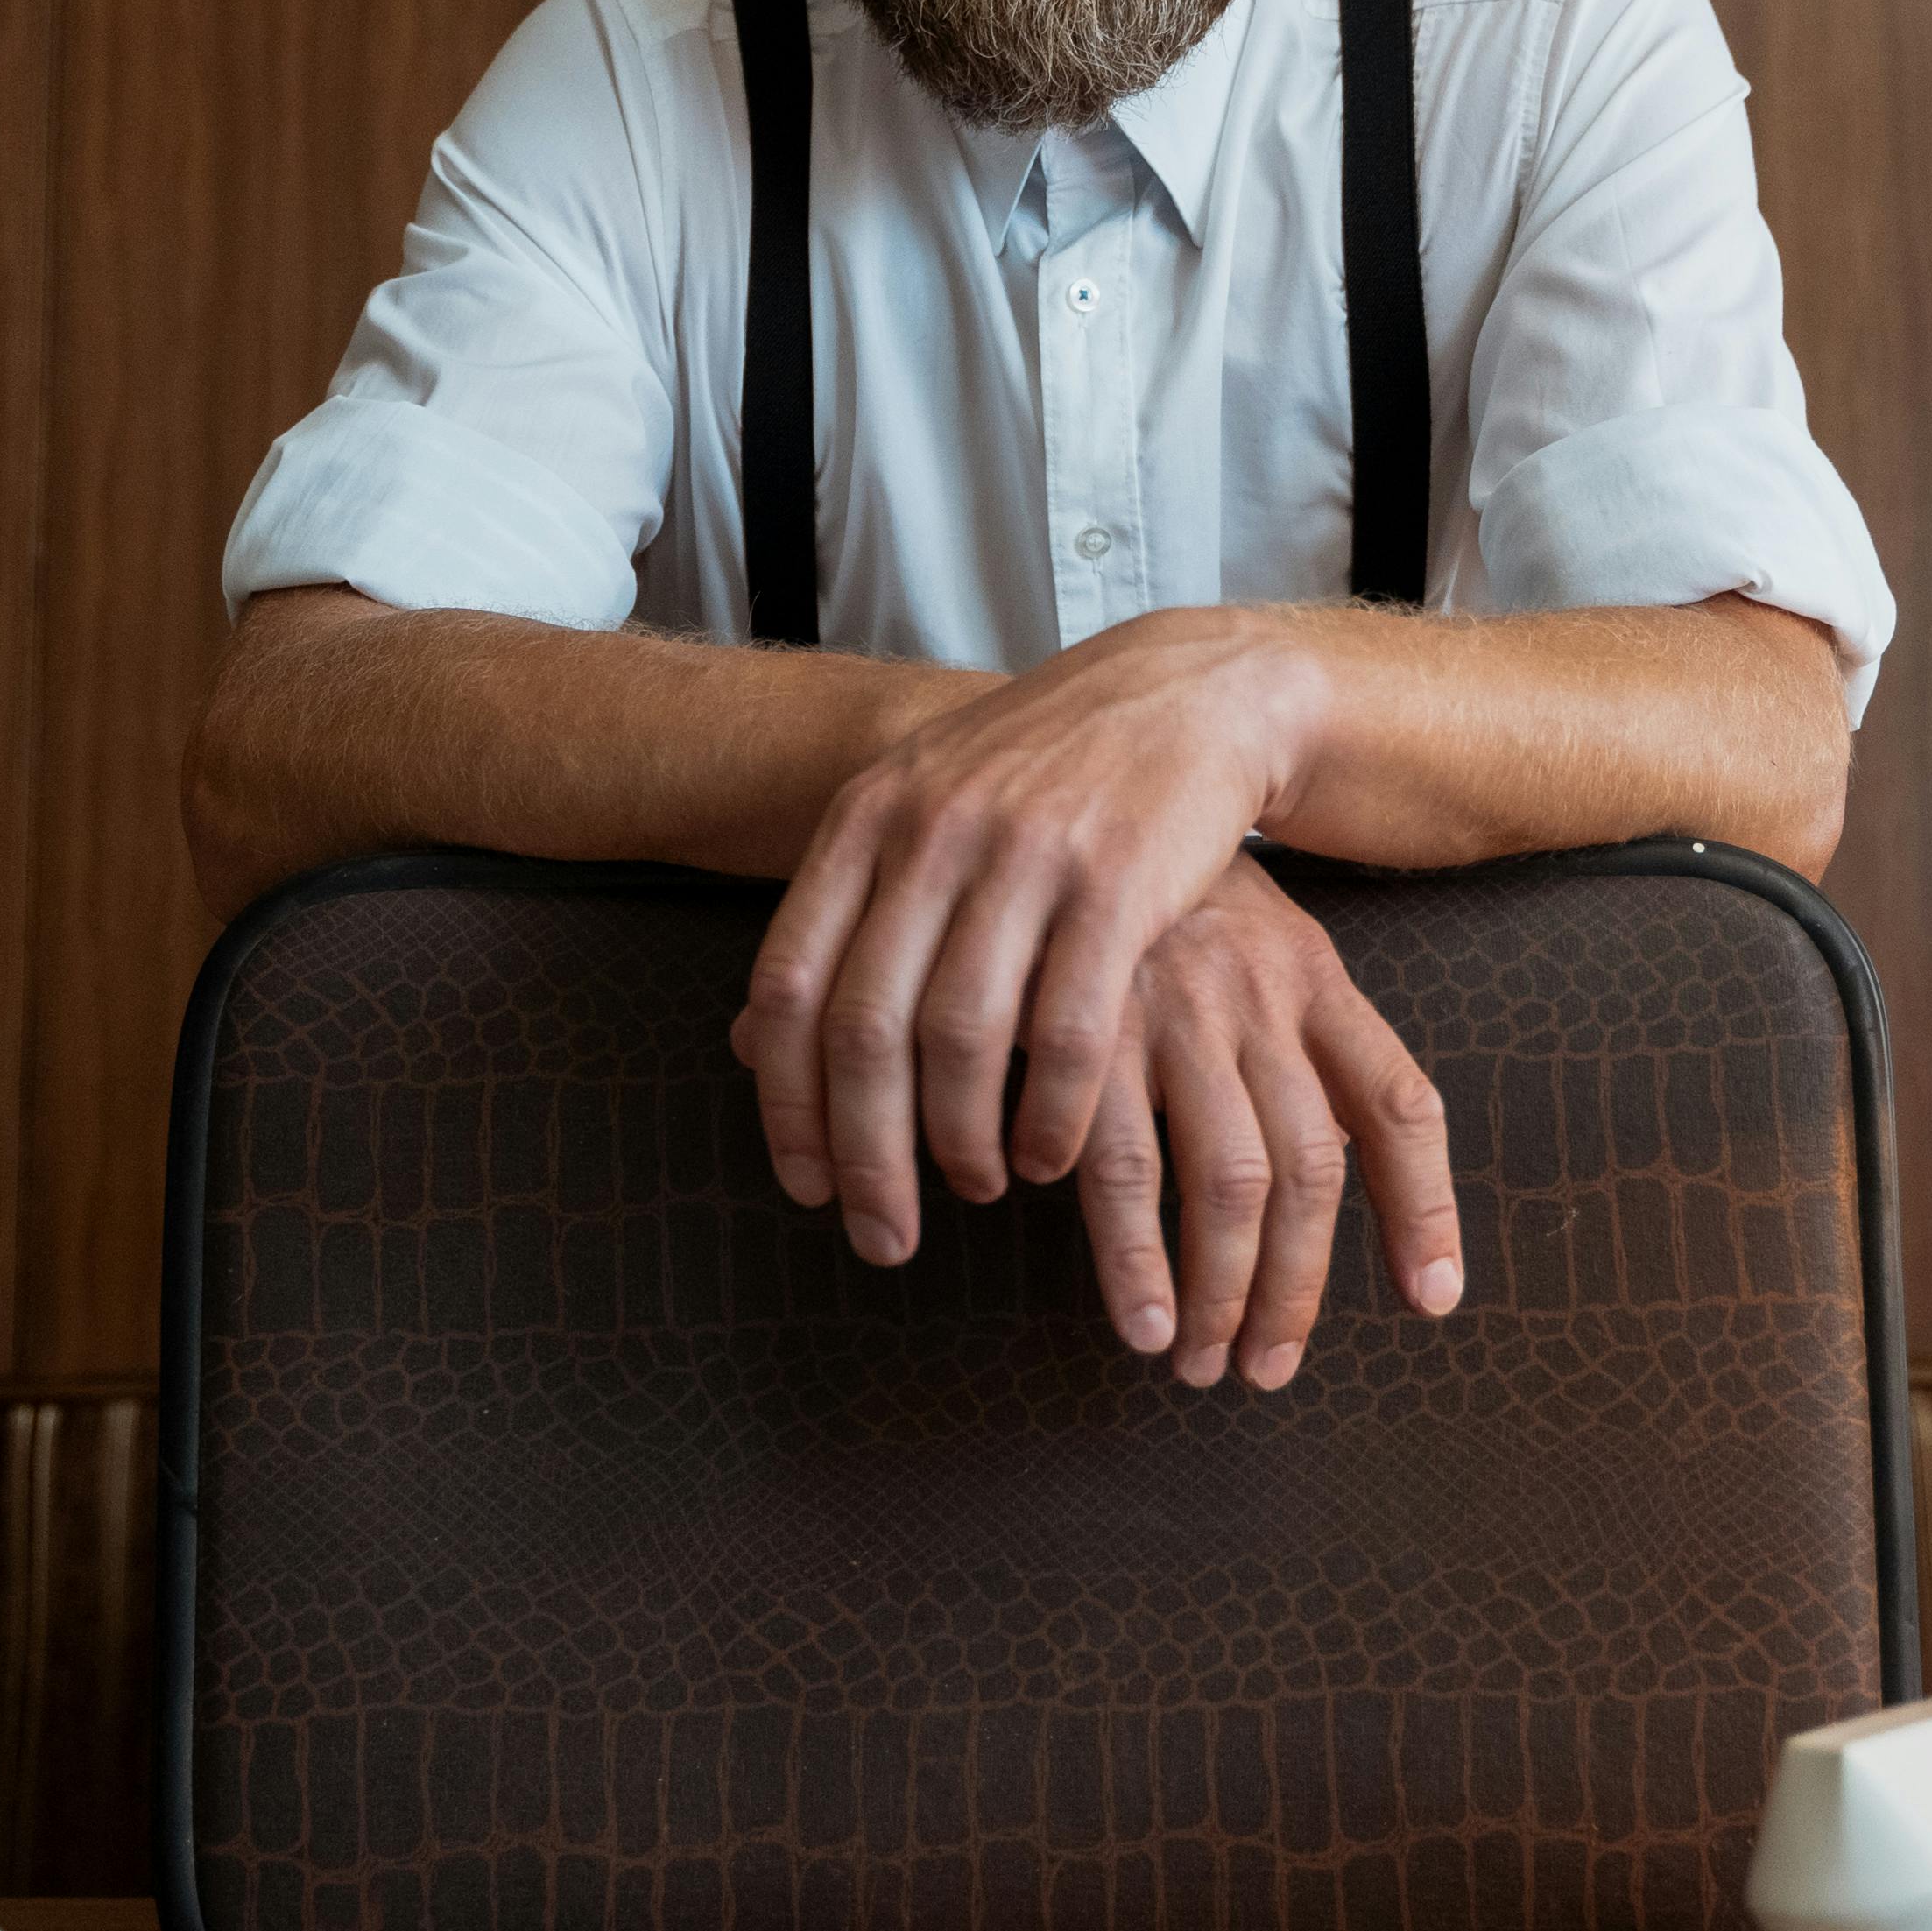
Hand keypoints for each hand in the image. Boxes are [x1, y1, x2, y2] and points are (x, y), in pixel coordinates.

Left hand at [734, 606, 1324, 1267]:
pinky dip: (1049, 1116)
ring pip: (959, 1040)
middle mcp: (932, 832)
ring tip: (974, 1189)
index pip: (787, 986)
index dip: (786, 1104)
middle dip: (867, 1157)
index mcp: (866, 818)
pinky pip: (1065, 1032)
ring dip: (959, 1143)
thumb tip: (748, 1040)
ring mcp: (1025, 855)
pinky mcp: (1119, 883)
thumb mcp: (921, 806)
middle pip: (864, 1030)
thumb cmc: (1042, 772)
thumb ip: (845, 910)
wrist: (1183, 693)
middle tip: (884, 1237)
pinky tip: (1047, 1157)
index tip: (807, 1184)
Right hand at [1072, 856, 1463, 1386]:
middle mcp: (1261, 995)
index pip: (1400, 1105)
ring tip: (1196, 1358)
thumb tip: (1317, 1163)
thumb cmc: (1153, 893)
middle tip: (1266, 1364)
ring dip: (1219, 1292)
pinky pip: (1123, 1170)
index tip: (1431, 1297)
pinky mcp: (1089, 1028)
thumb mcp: (1252, 935)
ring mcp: (1178, 1011)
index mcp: (1315, 976)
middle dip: (1295, 1289)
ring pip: (1230, 1185)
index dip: (1425, 1210)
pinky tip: (1137, 1309)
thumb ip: (1292, 1034)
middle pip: (1311, 1171)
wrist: (1056, 790)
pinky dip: (1134, 1258)